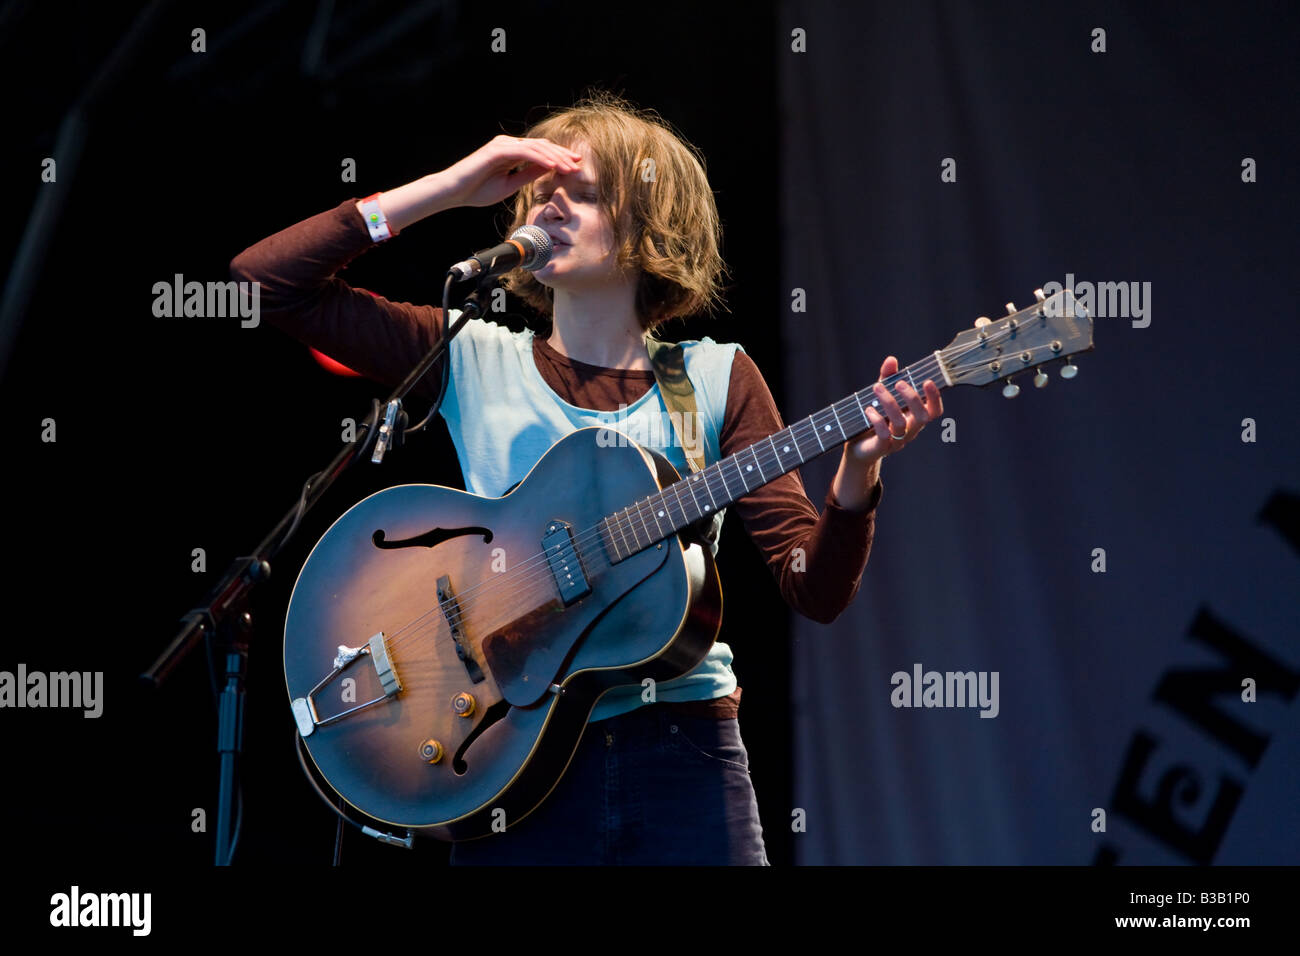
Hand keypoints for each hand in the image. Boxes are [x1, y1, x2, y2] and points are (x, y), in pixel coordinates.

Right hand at [434, 135, 582, 208]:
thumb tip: (548, 170)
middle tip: (578, 165)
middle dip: (562, 155)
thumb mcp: (510, 185)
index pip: (540, 151)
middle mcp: (508, 144)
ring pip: (536, 147)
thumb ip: (528, 175)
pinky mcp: (497, 150)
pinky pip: (524, 152)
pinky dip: (540, 158)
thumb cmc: (477, 190)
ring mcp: (503, 145)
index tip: (575, 167)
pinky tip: (553, 166)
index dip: (559, 158)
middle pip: (541, 146)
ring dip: (555, 157)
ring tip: (569, 167)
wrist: (454, 192)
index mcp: (511, 152)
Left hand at [831, 355, 942, 510]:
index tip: (927, 381)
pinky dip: (877, 420)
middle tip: (898, 382)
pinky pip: (884, 435)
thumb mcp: (880, 395)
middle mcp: (910, 430)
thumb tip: (891, 360)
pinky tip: (868, 409)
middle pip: (922, 417)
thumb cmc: (874, 418)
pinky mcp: (882, 448)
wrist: (857, 447)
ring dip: (889, 403)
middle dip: (912, 398)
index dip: (934, 397)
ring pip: (900, 423)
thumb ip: (887, 378)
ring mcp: (897, 441)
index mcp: (914, 417)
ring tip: (876, 387)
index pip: (934, 411)